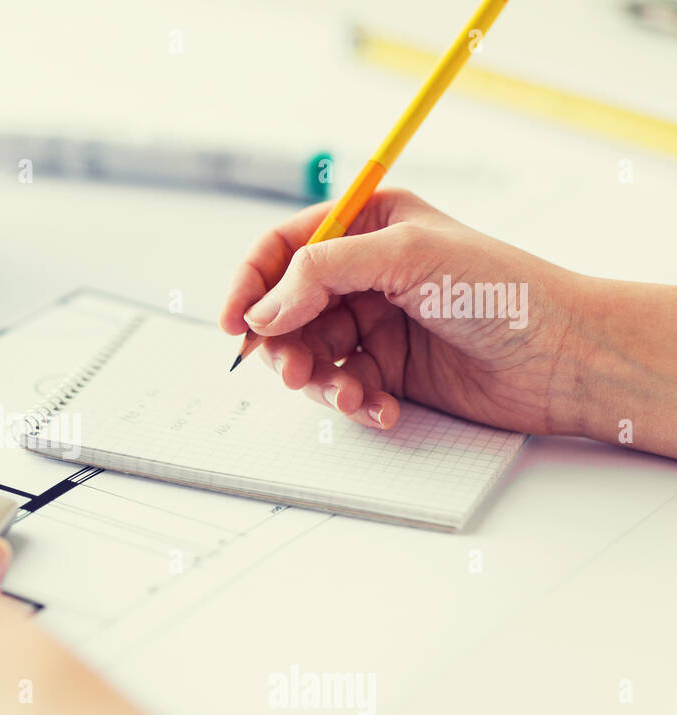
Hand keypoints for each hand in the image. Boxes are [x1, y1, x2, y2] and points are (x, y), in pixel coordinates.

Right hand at [220, 189, 586, 434]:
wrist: (562, 357)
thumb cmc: (503, 289)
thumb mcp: (407, 255)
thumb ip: (322, 272)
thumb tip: (263, 310)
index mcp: (368, 225)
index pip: (282, 248)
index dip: (250, 284)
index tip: (234, 324)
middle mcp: (365, 273)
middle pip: (286, 309)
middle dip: (284, 344)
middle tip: (293, 371)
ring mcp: (375, 323)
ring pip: (309, 354)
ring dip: (320, 380)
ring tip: (351, 394)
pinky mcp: (388, 370)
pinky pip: (341, 387)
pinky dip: (353, 402)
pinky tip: (381, 407)